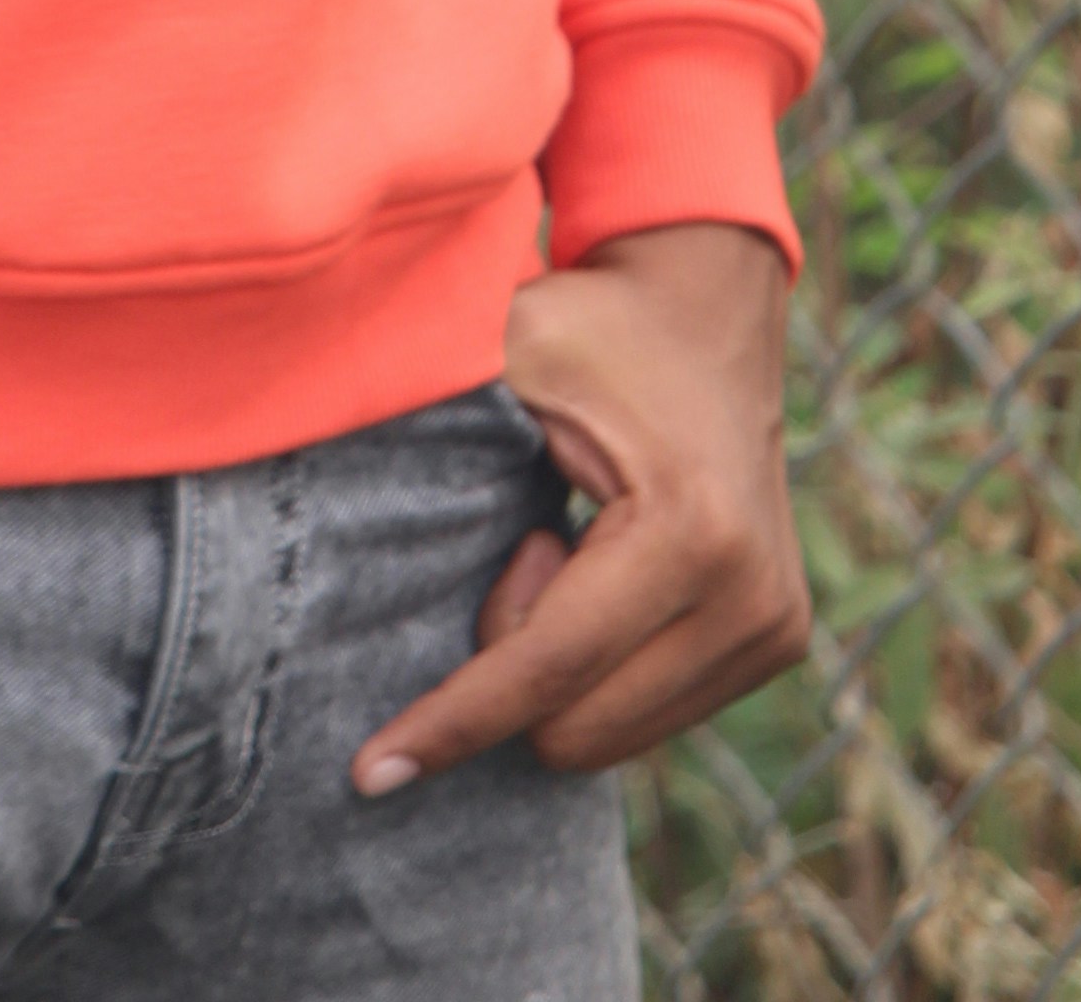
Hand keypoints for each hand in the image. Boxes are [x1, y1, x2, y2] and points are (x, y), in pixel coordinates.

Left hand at [353, 224, 810, 794]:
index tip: (368, 773)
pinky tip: (600, 574)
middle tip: (527, 542)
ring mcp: (773, 627)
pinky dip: (596, 666)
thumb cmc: (591, 327)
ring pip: (608, 737)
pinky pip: (646, 716)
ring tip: (566, 547)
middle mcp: (753, 598)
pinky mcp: (775, 641)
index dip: (450, 723)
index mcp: (691, 533)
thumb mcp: (508, 349)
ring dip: (557, 662)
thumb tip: (305, 436)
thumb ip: (430, 401)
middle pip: (573, 728)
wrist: (707, 307)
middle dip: (512, 656)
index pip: (546, 669)